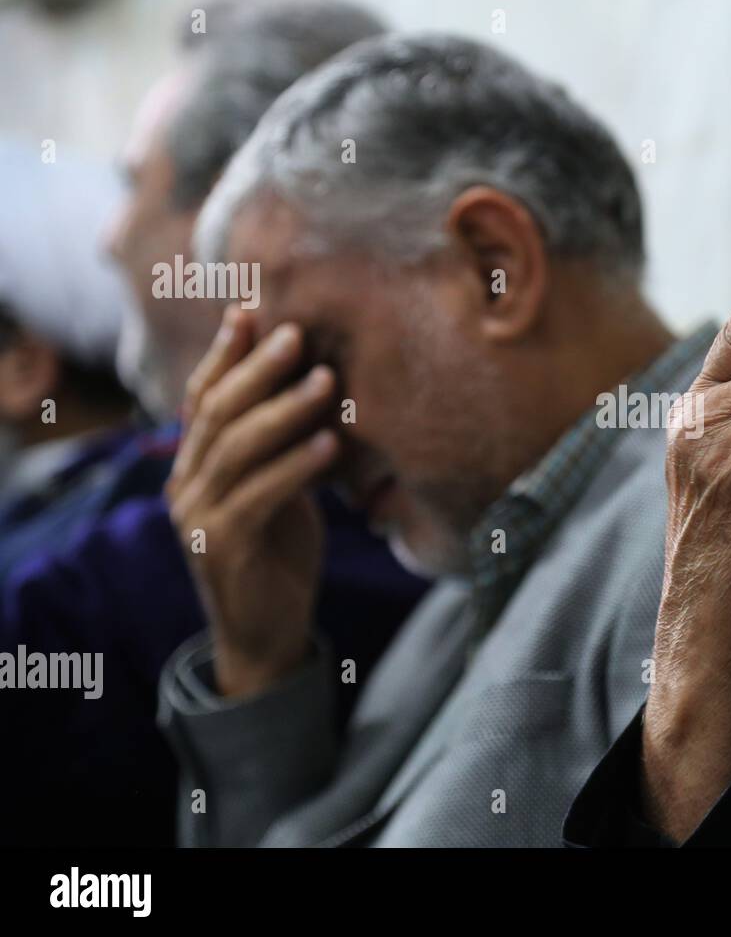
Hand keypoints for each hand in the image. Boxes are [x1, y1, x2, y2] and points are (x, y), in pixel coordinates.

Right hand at [166, 306, 339, 696]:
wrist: (266, 636)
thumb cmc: (280, 556)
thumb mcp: (280, 492)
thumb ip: (279, 448)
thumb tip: (314, 385)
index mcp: (194, 467)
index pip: (203, 399)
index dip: (225, 355)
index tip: (250, 311)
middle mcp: (186, 485)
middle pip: (218, 413)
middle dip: (258, 369)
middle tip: (297, 333)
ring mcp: (198, 517)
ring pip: (236, 449)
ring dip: (284, 410)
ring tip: (325, 380)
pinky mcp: (223, 548)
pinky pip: (259, 496)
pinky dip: (294, 467)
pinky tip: (327, 445)